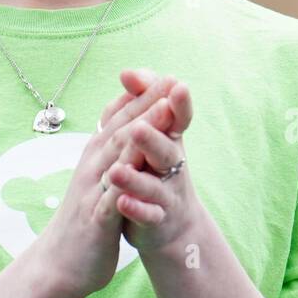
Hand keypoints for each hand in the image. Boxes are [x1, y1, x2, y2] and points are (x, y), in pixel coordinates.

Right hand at [35, 72, 182, 297]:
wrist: (58, 264)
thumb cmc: (84, 219)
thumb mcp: (100, 179)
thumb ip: (113, 151)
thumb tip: (126, 123)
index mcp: (97, 155)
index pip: (121, 119)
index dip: (144, 98)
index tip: (168, 76)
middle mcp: (93, 166)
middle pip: (123, 129)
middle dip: (148, 104)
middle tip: (172, 80)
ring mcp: (94, 191)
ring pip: (119, 156)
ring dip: (142, 131)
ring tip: (164, 111)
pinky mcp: (97, 219)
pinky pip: (114, 199)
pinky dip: (127, 183)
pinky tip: (142, 170)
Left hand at [101, 67, 200, 255]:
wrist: (172, 223)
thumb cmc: (156, 168)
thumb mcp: (153, 134)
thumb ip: (142, 101)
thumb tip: (128, 73)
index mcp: (169, 141)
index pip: (177, 120)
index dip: (179, 104)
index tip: (177, 85)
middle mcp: (172, 166)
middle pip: (165, 151)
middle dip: (152, 139)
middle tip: (139, 128)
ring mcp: (166, 194)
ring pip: (153, 186)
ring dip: (135, 179)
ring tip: (117, 171)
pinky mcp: (156, 219)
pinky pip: (148, 215)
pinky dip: (136, 209)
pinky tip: (121, 202)